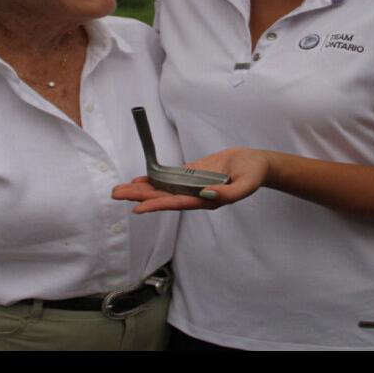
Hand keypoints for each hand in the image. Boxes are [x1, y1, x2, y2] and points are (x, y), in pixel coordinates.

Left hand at [111, 147, 270, 213]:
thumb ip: (228, 194)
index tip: (138, 208)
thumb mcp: (246, 185)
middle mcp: (195, 195)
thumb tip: (206, 195)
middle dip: (140, 196)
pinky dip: (155, 179)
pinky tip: (141, 180)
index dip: (157, 206)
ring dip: (143, 189)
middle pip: (163, 197)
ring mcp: (193, 185)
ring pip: (164, 188)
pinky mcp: (193, 174)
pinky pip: (170, 177)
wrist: (257, 163)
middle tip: (116, 194)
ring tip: (121, 189)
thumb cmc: (253, 174)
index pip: (177, 203)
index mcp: (206, 201)